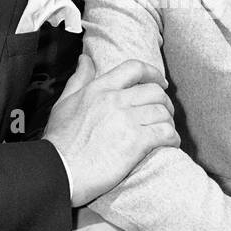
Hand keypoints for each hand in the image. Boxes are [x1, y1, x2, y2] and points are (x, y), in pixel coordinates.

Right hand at [43, 53, 179, 205]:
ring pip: (162, 112)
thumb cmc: (59, 142)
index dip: (153, 73)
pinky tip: (169, 144)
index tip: (161, 82)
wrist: (58, 170)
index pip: (134, 68)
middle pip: (154, 91)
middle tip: (164, 115)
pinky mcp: (136, 141)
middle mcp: (114, 100)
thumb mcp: (64, 103)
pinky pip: (165, 133)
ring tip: (166, 133)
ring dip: (168, 123)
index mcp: (99, 89)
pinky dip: (172, 138)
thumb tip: (85, 59)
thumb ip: (78, 79)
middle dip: (165, 103)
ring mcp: (127, 120)